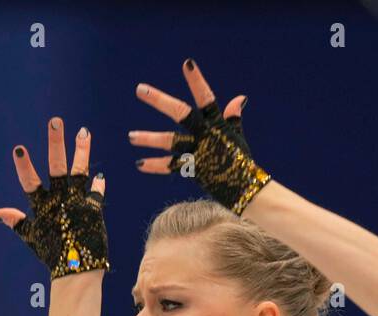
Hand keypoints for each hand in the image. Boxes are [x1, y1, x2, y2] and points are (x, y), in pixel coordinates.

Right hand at [0, 116, 109, 279]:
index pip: (30, 183)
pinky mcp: (94, 211)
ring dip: (81, 151)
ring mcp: (78, 205)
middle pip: (57, 168)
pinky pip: (96, 194)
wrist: (76, 272)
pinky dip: (98, 185)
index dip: (24, 167)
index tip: (18, 148)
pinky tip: (100, 175)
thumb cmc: (52, 254)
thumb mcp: (31, 237)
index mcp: (42, 207)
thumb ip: (16, 221)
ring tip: (83, 131)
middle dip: (56, 144)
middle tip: (56, 121)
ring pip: (79, 172)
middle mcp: (60, 202)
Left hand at [129, 57, 271, 215]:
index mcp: (217, 124)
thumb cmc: (241, 161)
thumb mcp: (237, 137)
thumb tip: (240, 98)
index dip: (197, 81)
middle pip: (180, 113)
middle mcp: (205, 135)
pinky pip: (170, 166)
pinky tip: (139, 163)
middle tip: (140, 90)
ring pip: (169, 141)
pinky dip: (155, 165)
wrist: (246, 188)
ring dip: (148, 138)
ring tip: (131, 137)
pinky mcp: (192, 169)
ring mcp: (198, 152)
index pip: (206, 97)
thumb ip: (233, 117)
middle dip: (159, 100)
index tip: (187, 64)